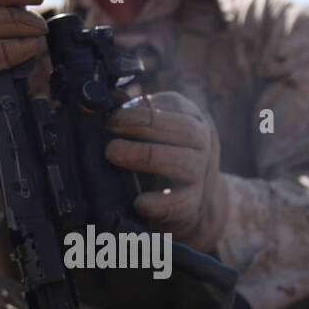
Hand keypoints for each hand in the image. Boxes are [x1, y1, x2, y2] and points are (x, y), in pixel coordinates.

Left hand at [104, 92, 228, 253]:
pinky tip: (139, 202)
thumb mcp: (157, 134)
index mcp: (194, 119)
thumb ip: (137, 119)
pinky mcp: (194, 204)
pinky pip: (180, 203)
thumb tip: (106, 104)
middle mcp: (203, 144)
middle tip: (109, 128)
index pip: (174, 104)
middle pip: (183, 129)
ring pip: (182, 162)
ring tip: (112, 153)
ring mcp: (201, 174)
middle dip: (142, 125)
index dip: (141, 108)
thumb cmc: (164, 160)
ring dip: (145, 155)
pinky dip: (159, 203)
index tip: (113, 116)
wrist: (195, 204)